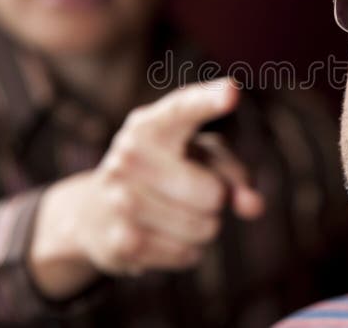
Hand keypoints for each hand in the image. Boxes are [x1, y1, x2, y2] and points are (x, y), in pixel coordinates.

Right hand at [29, 79, 264, 297]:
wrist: (93, 211)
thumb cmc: (165, 171)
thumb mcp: (201, 157)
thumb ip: (234, 173)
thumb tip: (254, 206)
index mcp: (152, 124)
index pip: (183, 110)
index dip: (209, 102)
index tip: (232, 92)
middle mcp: (130, 154)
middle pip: (212, 194)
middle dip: (215, 200)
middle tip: (192, 191)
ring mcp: (120, 198)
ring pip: (204, 228)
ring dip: (202, 228)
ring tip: (175, 212)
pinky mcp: (120, 241)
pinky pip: (187, 254)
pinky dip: (186, 251)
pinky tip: (160, 235)